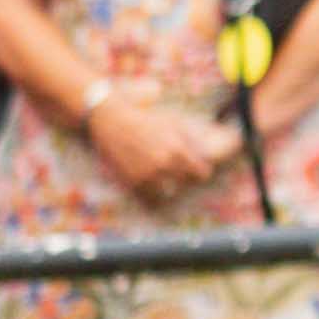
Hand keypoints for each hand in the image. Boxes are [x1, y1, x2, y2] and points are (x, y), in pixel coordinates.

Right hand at [87, 93, 235, 200]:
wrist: (112, 121)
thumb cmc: (145, 120)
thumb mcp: (173, 123)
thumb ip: (190, 139)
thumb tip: (206, 152)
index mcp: (178, 149)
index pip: (202, 173)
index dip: (200, 171)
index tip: (197, 170)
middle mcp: (164, 164)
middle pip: (187, 183)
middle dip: (185, 178)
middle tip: (180, 174)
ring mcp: (148, 175)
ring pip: (169, 194)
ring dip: (170, 189)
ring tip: (167, 182)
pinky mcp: (133, 182)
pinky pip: (151, 198)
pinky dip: (154, 196)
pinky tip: (154, 189)